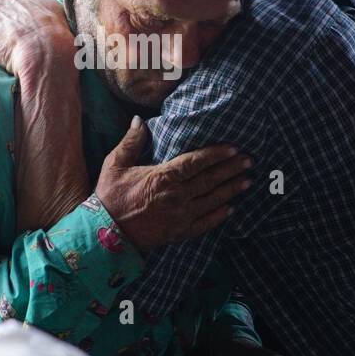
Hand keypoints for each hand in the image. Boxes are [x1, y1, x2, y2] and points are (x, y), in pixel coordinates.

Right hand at [94, 117, 249, 251]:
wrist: (105, 235)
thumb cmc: (109, 197)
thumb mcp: (115, 164)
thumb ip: (131, 142)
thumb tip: (138, 120)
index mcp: (163, 177)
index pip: (196, 162)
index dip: (216, 154)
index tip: (233, 148)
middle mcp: (176, 197)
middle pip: (210, 180)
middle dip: (231, 169)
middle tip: (249, 160)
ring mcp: (180, 216)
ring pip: (212, 200)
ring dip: (231, 190)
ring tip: (247, 181)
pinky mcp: (179, 233)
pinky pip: (205, 223)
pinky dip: (220, 215)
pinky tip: (231, 208)